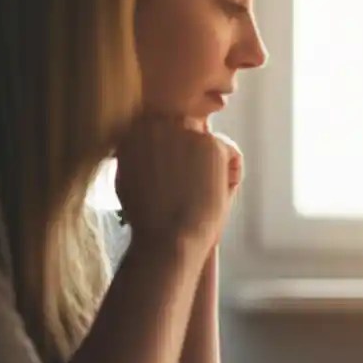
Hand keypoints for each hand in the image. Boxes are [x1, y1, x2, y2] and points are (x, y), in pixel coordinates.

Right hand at [114, 116, 232, 250]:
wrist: (169, 238)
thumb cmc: (150, 219)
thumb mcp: (129, 180)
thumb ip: (138, 156)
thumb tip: (151, 144)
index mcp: (134, 132)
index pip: (170, 136)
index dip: (177, 164)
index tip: (173, 186)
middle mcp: (157, 125)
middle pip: (191, 138)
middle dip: (195, 162)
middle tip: (188, 192)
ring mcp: (184, 132)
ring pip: (211, 147)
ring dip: (213, 169)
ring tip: (198, 196)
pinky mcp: (209, 144)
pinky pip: (233, 154)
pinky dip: (232, 175)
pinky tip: (215, 194)